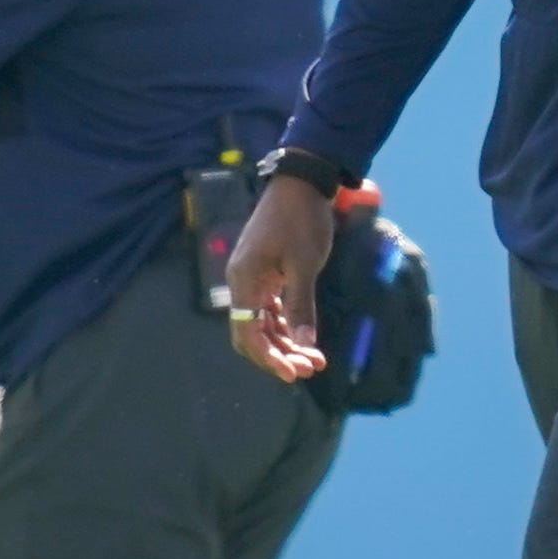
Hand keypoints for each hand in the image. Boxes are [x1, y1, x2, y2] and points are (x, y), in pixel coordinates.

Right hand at [225, 174, 333, 381]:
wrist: (301, 184)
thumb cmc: (302, 220)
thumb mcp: (305, 264)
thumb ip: (301, 305)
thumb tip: (306, 343)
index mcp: (244, 281)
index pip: (247, 333)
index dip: (268, 358)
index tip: (293, 374)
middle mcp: (242, 283)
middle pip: (252, 333)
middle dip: (279, 355)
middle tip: (311, 368)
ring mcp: (253, 279)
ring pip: (263, 324)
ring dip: (286, 344)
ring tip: (315, 360)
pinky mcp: (266, 275)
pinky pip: (271, 310)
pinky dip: (287, 326)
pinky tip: (307, 339)